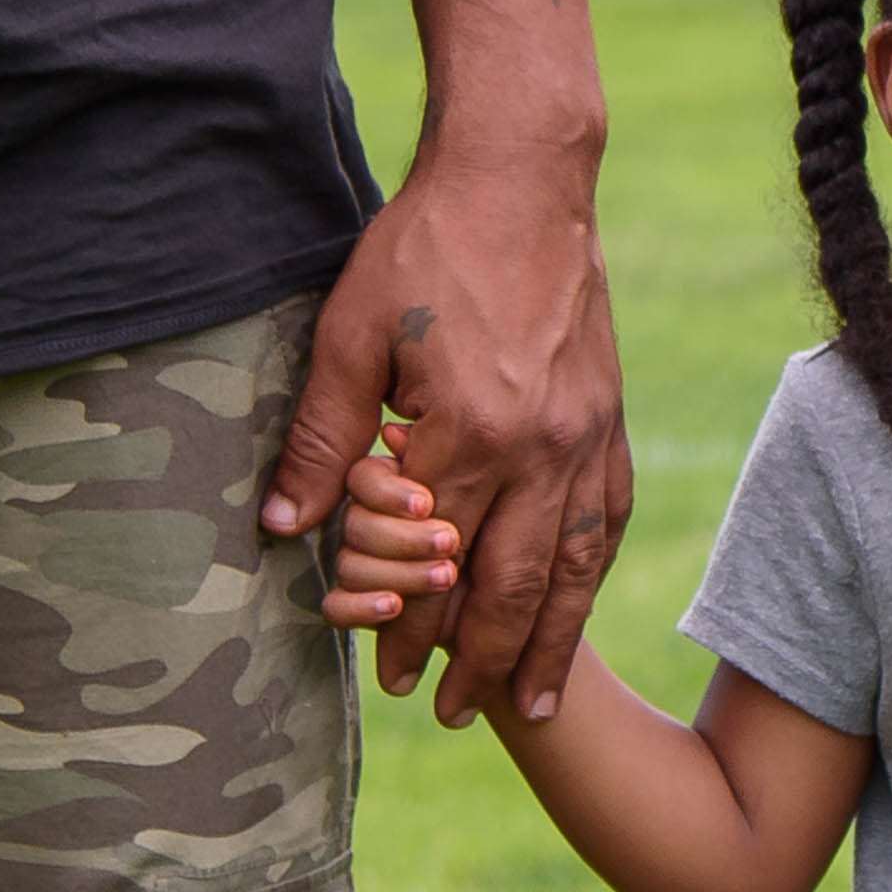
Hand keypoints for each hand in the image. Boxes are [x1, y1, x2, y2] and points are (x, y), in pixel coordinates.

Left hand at [262, 141, 630, 724]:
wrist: (521, 180)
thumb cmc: (423, 250)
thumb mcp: (351, 336)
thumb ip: (326, 439)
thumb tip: (282, 529)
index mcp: (468, 432)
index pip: (432, 562)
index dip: (408, 627)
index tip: (386, 674)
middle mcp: (539, 448)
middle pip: (510, 586)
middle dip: (479, 660)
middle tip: (451, 711)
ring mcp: (585, 435)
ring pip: (572, 567)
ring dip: (549, 643)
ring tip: (532, 703)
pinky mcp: (608, 415)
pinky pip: (607, 517)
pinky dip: (592, 577)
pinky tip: (575, 608)